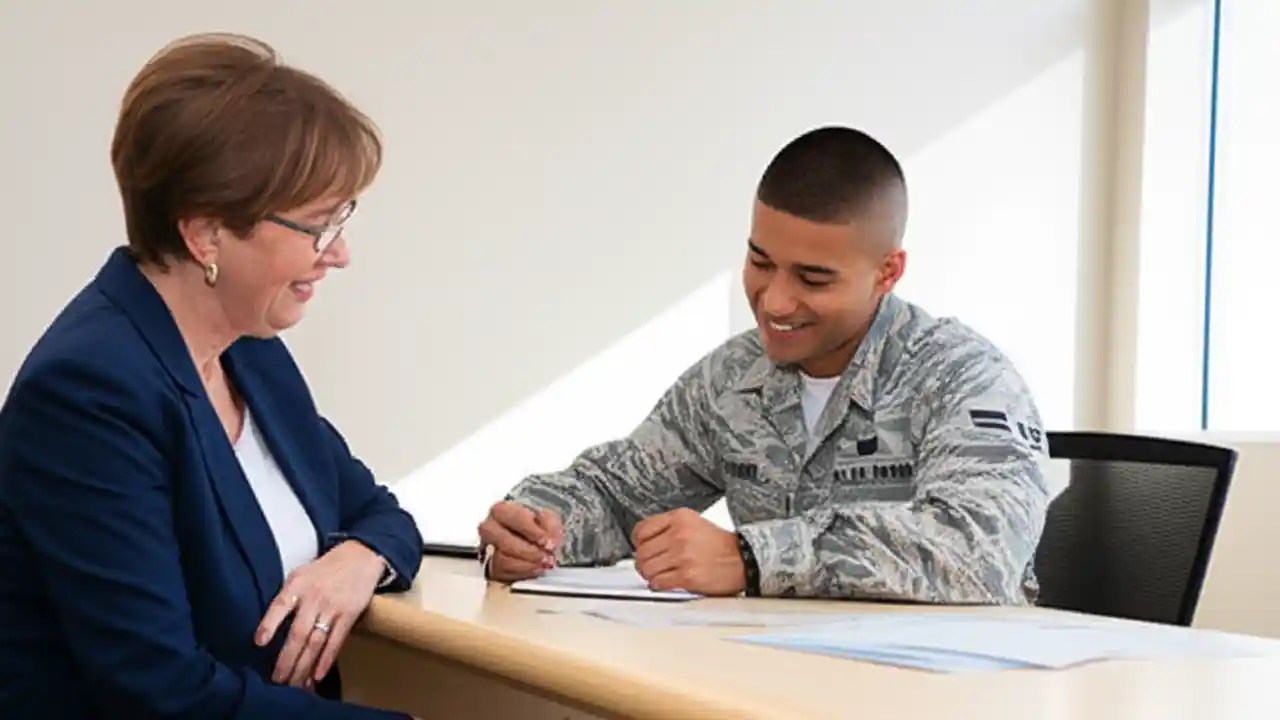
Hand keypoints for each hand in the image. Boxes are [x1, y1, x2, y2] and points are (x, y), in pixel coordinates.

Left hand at [255, 540, 385, 687]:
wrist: (361, 556)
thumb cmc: (326, 569)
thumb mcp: (301, 574)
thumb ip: (287, 597)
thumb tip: (270, 629)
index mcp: (298, 585)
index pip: (280, 606)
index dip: (269, 624)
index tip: (259, 643)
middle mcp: (314, 597)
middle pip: (298, 633)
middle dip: (286, 660)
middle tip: (277, 680)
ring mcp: (333, 607)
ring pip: (316, 642)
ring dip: (304, 666)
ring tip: (295, 685)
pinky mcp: (350, 614)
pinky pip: (336, 641)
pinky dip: (327, 660)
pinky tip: (318, 675)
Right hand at [477, 501, 562, 582]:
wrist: (528, 537)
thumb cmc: (534, 524)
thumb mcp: (546, 517)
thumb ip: (550, 526)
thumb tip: (551, 542)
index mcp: (502, 511)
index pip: (513, 518)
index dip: (531, 531)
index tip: (546, 541)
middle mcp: (490, 529)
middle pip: (504, 542)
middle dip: (529, 552)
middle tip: (546, 555)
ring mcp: (489, 549)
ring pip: (503, 561)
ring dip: (528, 565)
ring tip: (544, 563)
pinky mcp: (492, 567)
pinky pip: (505, 574)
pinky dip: (524, 573)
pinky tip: (537, 568)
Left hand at [632, 508, 745, 595]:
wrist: (743, 559)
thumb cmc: (719, 544)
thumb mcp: (693, 523)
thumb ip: (668, 528)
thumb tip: (643, 543)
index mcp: (680, 518)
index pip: (641, 530)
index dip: (637, 543)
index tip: (642, 548)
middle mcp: (679, 534)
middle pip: (642, 552)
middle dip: (643, 562)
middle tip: (650, 566)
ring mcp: (683, 555)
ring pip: (647, 568)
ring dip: (649, 575)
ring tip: (658, 575)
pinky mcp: (687, 576)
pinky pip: (658, 582)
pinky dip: (658, 585)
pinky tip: (666, 582)